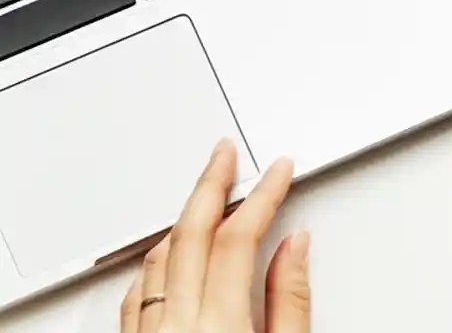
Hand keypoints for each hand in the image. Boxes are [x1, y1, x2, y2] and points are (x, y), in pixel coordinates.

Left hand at [120, 140, 309, 332]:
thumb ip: (290, 302)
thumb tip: (295, 247)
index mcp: (219, 326)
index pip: (237, 240)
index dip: (261, 198)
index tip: (277, 173)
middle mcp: (176, 326)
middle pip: (191, 235)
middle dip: (211, 185)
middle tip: (226, 155)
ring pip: (159, 258)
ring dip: (184, 218)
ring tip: (204, 195)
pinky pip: (136, 292)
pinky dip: (158, 262)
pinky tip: (171, 253)